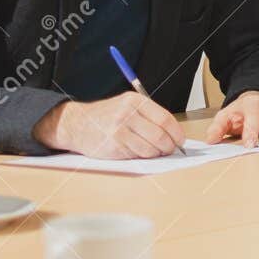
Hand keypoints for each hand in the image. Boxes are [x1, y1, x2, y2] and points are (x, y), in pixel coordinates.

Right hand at [33, 94, 185, 159]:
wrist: (77, 124)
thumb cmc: (106, 116)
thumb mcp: (127, 105)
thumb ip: (149, 115)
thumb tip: (173, 132)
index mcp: (135, 101)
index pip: (165, 119)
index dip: (177, 133)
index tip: (181, 140)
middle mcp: (127, 114)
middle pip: (160, 136)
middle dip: (169, 146)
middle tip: (170, 149)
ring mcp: (119, 131)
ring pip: (150, 149)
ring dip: (157, 154)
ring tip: (155, 151)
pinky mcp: (114, 146)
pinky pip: (137, 155)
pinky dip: (142, 156)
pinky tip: (138, 151)